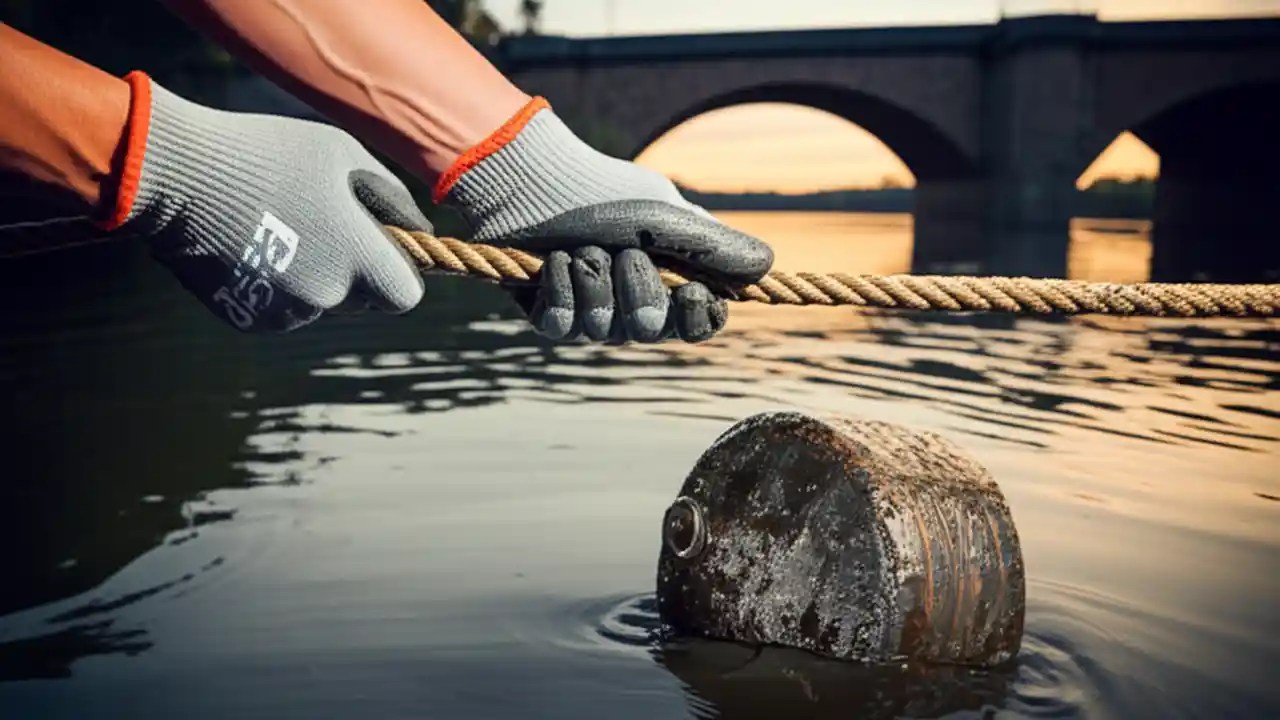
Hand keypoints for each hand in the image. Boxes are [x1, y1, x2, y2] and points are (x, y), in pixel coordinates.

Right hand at [103, 73, 426, 332]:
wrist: (176, 175)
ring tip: (275, 226)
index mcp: (357, 258)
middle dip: (351, 270)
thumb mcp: (341, 154)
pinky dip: (275, 286)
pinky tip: (249, 245)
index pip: (404, 295)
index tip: (379, 248)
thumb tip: (421, 229)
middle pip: (360, 298)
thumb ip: (391, 197)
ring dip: (311, 276)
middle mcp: (327, 296)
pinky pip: (282, 309)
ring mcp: (285, 313)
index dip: (397, 273)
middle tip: (318, 223)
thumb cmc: (267, 154)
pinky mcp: (249, 320)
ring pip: (319, 303)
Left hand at [434, 97, 772, 342]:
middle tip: (626, 252)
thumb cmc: (604, 192)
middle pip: (652, 331)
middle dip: (640, 288)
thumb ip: (714, 244)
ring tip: (582, 245)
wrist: (532, 177)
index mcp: (668, 281)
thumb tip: (766, 265)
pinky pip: (563, 327)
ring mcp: (590, 315)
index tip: (694, 291)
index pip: (699, 325)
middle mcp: (632, 305)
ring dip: (596, 279)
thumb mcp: (667, 215)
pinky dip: (563, 288)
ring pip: (605, 330)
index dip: (699, 317)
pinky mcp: (549, 317)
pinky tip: (556, 261)